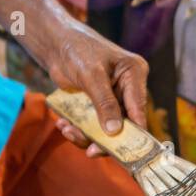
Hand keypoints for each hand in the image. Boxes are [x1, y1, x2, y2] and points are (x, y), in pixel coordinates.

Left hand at [41, 19, 148, 152]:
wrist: (56, 43)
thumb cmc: (77, 49)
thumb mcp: (91, 75)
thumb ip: (104, 102)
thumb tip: (114, 131)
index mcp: (134, 74)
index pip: (139, 109)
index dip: (134, 133)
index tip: (125, 152)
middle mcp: (127, 88)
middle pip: (124, 123)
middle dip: (105, 138)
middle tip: (90, 151)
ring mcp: (113, 98)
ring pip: (106, 128)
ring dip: (87, 135)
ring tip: (67, 131)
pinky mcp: (98, 104)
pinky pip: (93, 124)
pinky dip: (79, 128)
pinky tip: (64, 125)